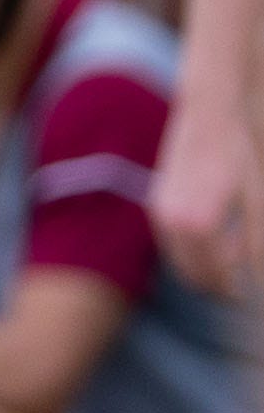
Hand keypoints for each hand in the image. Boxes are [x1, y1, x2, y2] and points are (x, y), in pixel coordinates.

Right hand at [154, 88, 259, 294]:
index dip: (234, 293)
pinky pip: (173, 241)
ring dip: (204, 268)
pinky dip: (194, 250)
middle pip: (192, 274)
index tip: (247, 301)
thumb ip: (257, 244)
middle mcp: (171, 222)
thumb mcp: (260, 200)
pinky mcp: (158, 201)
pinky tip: (218, 237)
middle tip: (240, 291)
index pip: (215, 277)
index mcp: (197, 225)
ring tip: (234, 262)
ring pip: (180, 259)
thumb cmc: (240, 151)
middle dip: (216, 286)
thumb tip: (257, 278)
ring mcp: (160, 212)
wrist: (210, 111)